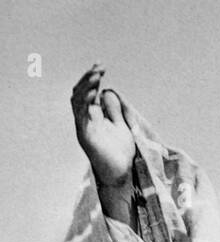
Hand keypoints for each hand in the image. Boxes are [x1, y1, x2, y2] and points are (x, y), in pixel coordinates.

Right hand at [70, 64, 134, 188]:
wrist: (120, 175)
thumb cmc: (120, 153)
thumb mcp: (120, 126)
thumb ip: (113, 111)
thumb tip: (108, 93)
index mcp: (92, 117)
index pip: (87, 92)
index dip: (92, 79)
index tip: (101, 66)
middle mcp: (84, 121)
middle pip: (79, 94)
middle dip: (88, 79)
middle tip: (100, 67)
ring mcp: (83, 128)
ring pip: (77, 102)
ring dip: (86, 87)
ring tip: (97, 75)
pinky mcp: (86, 137)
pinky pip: (81, 116)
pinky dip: (86, 103)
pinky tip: (94, 92)